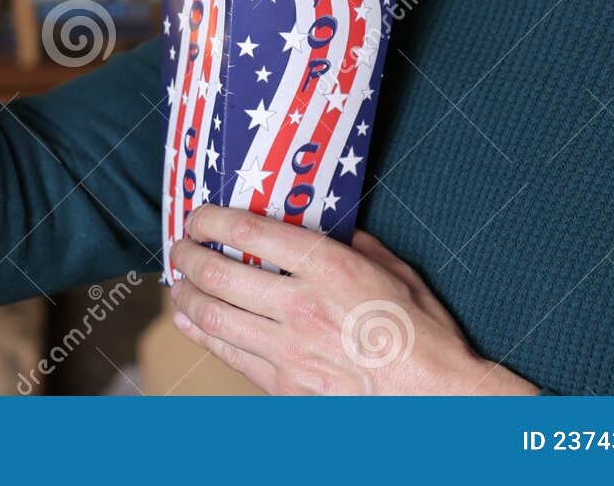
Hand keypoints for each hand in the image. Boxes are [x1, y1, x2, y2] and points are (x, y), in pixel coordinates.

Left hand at [168, 205, 537, 394]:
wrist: (434, 398)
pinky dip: (200, 334)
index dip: (213, 219)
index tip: (200, 214)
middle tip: (181, 246)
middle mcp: (300, 306)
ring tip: (179, 281)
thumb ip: (358, 246)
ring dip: (186, 295)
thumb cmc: (423, 334)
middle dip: (189, 256)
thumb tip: (335, 229)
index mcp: (329, 268)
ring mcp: (288, 350)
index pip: (250, 233)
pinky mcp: (284, 385)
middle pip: (219, 274)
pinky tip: (188, 321)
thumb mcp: (397, 272)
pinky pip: (230, 354)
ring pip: (214, 317)